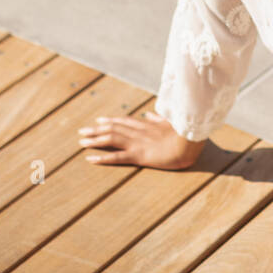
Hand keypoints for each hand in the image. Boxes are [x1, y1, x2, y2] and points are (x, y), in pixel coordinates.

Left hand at [77, 110, 204, 170]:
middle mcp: (138, 132)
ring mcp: (137, 143)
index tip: (99, 120)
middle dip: (96, 130)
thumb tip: (150, 114)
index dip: (110, 121)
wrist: (191, 141)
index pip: (124, 121)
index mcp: (147, 125)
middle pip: (113, 128)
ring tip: (81, 142)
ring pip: (111, 139)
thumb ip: (159, 118)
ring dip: (95, 140)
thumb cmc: (185, 133)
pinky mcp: (139, 155)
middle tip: (82, 131)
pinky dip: (103, 158)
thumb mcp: (171, 123)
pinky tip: (90, 159)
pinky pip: (117, 157)